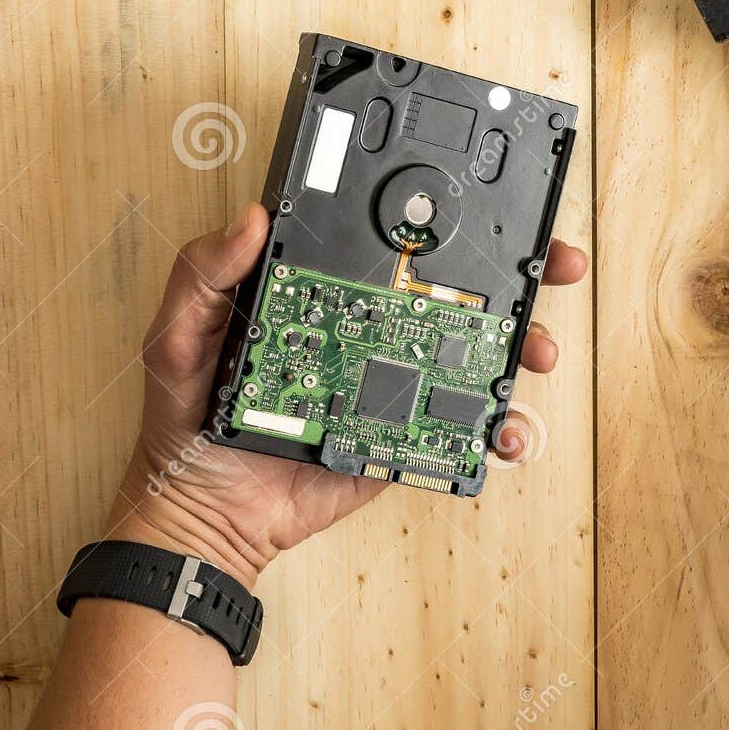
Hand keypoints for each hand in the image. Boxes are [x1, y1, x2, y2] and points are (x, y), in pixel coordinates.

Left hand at [107, 203, 587, 585]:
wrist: (203, 519)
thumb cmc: (184, 423)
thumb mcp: (175, 336)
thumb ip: (202, 277)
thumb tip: (248, 219)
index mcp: (324, 299)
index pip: (392, 251)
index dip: (445, 227)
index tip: (492, 209)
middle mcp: (368, 335)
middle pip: (455, 296)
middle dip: (516, 279)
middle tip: (553, 266)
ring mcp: (392, 387)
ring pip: (471, 357)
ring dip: (518, 350)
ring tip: (538, 352)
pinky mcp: (402, 438)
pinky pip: (459, 429)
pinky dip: (493, 429)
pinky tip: (506, 430)